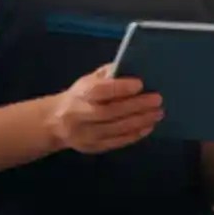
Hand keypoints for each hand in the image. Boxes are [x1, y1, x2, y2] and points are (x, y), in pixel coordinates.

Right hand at [45, 64, 162, 153]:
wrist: (56, 122)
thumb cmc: (80, 96)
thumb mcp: (89, 80)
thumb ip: (109, 74)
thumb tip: (134, 66)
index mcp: (79, 94)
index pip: (99, 91)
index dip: (120, 88)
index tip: (140, 84)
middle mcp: (80, 115)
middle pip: (110, 112)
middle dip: (136, 106)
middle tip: (157, 100)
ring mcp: (86, 134)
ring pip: (115, 129)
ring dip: (140, 121)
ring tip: (157, 113)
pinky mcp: (93, 148)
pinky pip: (116, 142)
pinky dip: (134, 135)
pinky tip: (148, 126)